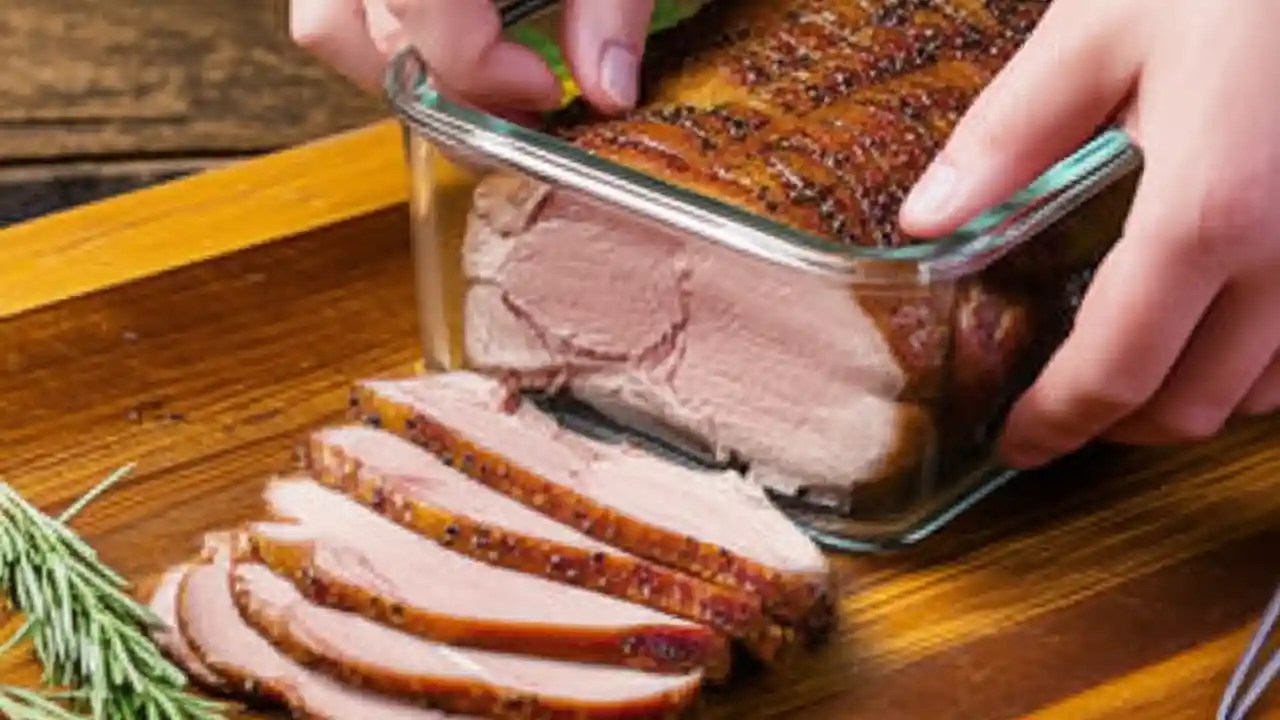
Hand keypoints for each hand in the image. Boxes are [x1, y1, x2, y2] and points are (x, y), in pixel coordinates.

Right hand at [289, 0, 654, 113]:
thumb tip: (608, 89)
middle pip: (375, 39)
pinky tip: (444, 38)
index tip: (543, 91)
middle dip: (455, 91)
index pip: (425, 19)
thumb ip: (607, 5)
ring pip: (331, 26)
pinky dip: (377, 35)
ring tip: (478, 74)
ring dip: (403, 72)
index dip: (485, 75)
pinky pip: (331, 4)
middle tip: (522, 101)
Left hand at [899, 0, 1279, 468]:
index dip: (1056, 424)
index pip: (1116, 371)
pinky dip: (1257, 365)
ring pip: (1269, 393)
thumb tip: (928, 218)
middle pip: (1197, 407)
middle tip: (1058, 407)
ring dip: (1189, 400)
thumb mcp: (1099, 29)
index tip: (1015, 444)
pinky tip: (1212, 323)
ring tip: (1126, 369)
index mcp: (1208, 212)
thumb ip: (1008, 135)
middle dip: (1117, 426)